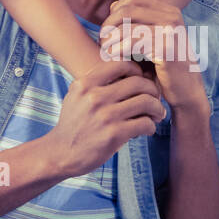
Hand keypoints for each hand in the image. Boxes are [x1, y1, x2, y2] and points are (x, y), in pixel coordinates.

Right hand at [46, 58, 164, 178]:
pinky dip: (151, 126)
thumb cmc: (73, 124)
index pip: (121, 65)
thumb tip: (126, 71)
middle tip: (155, 99)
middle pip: (138, 82)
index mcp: (85, 84)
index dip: (137, 71)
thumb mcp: (76, 96)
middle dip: (153, 90)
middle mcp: (95, 97)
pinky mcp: (114, 134)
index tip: (141, 81)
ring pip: (146, 102)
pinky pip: (145, 123)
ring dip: (157, 108)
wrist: (61, 154)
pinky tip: (148, 129)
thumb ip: (96, 82)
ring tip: (157, 114)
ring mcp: (105, 116)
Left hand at [99, 0, 207, 117]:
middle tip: (103, 43)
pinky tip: (115, 59)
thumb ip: (136, 22)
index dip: (115, 12)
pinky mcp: (166, 48)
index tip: (109, 32)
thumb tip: (113, 6)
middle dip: (109, 25)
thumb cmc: (164, 68)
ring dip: (111, 39)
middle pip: (127, 9)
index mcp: (169, 11)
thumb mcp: (151, 40)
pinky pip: (133, 42)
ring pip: (128, 25)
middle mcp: (172, 17)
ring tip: (106, 52)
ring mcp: (171, 31)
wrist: (187, 92)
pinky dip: (119, 49)